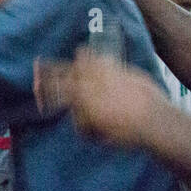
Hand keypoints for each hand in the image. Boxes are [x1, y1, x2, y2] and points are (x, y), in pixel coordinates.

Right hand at [33, 48, 161, 146]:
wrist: (156, 121)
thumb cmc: (125, 134)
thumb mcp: (96, 135)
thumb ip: (83, 121)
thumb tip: (79, 116)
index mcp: (81, 97)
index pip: (54, 88)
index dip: (42, 87)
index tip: (34, 84)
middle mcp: (91, 80)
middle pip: (64, 70)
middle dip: (49, 69)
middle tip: (39, 64)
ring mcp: (108, 71)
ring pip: (86, 59)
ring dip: (79, 59)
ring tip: (77, 56)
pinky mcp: (124, 70)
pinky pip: (107, 60)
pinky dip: (100, 59)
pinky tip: (100, 59)